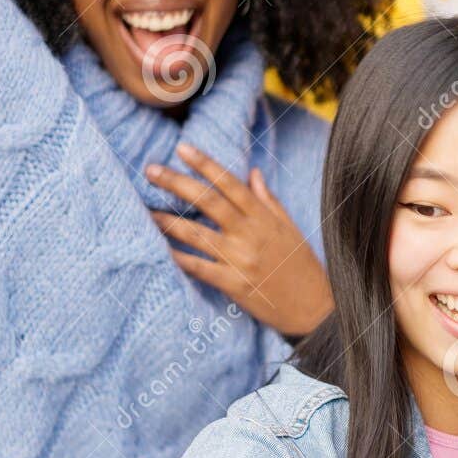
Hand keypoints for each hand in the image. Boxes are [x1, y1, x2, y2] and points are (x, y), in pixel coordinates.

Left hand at [147, 142, 334, 337]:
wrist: (313, 309)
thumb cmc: (302, 267)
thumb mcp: (290, 229)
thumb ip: (268, 200)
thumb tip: (252, 172)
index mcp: (264, 218)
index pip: (231, 184)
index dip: (206, 164)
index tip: (182, 149)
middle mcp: (250, 235)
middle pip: (208, 202)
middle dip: (177, 183)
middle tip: (151, 170)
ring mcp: (240, 260)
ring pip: (196, 234)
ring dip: (167, 221)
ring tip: (145, 210)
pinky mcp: (233, 284)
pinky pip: (198, 268)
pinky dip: (177, 258)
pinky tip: (158, 249)